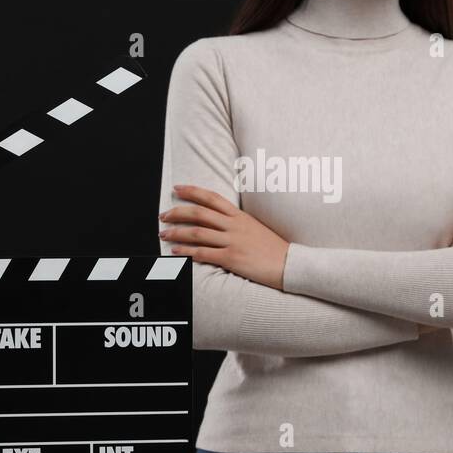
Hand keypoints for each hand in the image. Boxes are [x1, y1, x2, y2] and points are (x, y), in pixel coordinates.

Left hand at [160, 184, 289, 289]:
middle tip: (163, 215)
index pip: (211, 197)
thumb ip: (237, 223)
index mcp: (240, 216)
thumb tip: (219, 221)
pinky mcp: (231, 258)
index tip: (177, 188)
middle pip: (199, 213)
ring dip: (177, 232)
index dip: (192, 191)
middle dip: (177, 212)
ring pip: (197, 233)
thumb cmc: (273, 248)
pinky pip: (203, 253)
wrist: (289, 264)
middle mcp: (234, 226)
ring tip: (163, 234)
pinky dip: (186, 251)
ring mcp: (232, 241)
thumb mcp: (255, 227)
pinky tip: (176, 251)